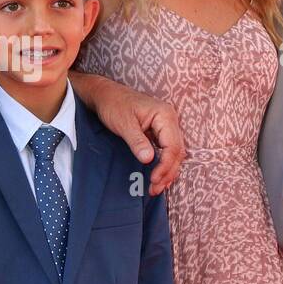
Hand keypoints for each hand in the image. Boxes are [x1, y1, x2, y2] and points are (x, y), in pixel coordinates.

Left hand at [79, 75, 183, 194]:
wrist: (106, 94)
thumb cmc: (114, 105)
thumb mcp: (124, 124)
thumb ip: (137, 141)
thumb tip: (149, 160)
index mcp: (165, 115)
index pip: (173, 146)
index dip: (165, 166)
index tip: (154, 179)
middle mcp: (170, 120)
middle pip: (177, 151)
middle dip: (168, 172)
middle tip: (154, 188)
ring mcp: (166, 125)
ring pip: (174, 153)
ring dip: (167, 171)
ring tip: (156, 188)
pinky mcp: (159, 131)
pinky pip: (166, 150)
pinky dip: (163, 164)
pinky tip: (158, 176)